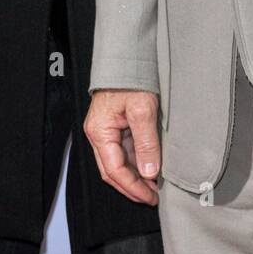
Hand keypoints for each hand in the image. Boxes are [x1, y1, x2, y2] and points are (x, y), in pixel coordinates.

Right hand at [84, 89, 160, 205]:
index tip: (150, 196)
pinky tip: (149, 167)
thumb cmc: (130, 78)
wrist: (126, 56)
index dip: (133, 187)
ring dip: (134, 176)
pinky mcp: (114, 125)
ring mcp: (105, 130)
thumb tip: (150, 171)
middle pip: (112, 171)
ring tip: (154, 186)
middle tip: (153, 197)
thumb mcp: (142, 109)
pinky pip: (123, 150)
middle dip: (132, 187)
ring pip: (118, 162)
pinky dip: (135, 162)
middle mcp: (98, 134)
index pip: (114, 171)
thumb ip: (146, 142)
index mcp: (100, 132)